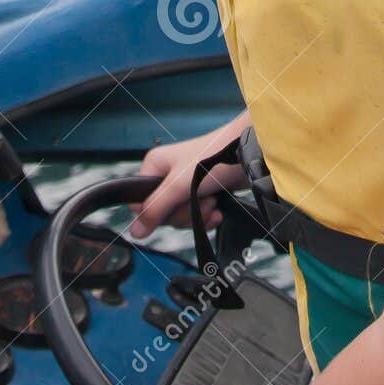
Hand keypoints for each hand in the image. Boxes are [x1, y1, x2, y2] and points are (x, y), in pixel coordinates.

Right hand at [126, 116, 248, 238]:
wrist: (247, 154)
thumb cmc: (215, 158)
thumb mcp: (179, 186)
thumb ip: (156, 209)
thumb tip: (135, 231)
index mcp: (155, 166)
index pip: (140, 204)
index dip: (156, 213)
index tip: (173, 209)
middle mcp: (168, 175)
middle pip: (163, 213)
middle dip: (184, 213)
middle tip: (197, 200)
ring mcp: (185, 184)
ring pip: (181, 216)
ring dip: (198, 214)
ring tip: (211, 200)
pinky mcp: (202, 192)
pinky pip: (196, 215)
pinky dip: (207, 216)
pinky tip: (217, 210)